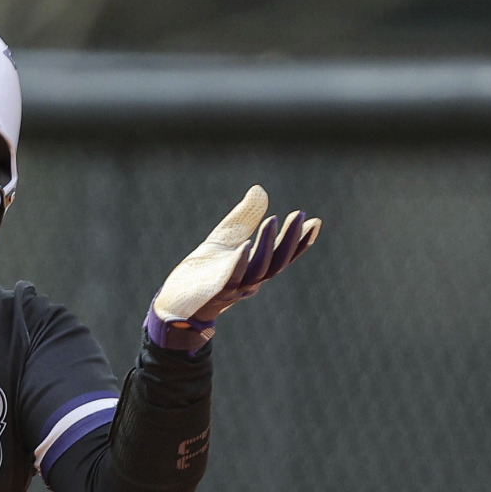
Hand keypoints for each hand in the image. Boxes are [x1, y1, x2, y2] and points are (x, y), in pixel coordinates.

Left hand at [147, 186, 319, 351]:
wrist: (175, 302)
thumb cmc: (203, 273)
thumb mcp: (225, 239)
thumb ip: (244, 217)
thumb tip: (260, 189)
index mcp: (256, 268)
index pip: (283, 255)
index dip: (301, 241)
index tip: (315, 222)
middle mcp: (251, 280)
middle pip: (277, 261)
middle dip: (291, 239)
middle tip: (300, 216)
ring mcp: (234, 287)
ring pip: (259, 268)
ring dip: (267, 244)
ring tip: (273, 219)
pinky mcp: (215, 291)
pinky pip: (231, 277)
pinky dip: (240, 263)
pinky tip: (246, 246)